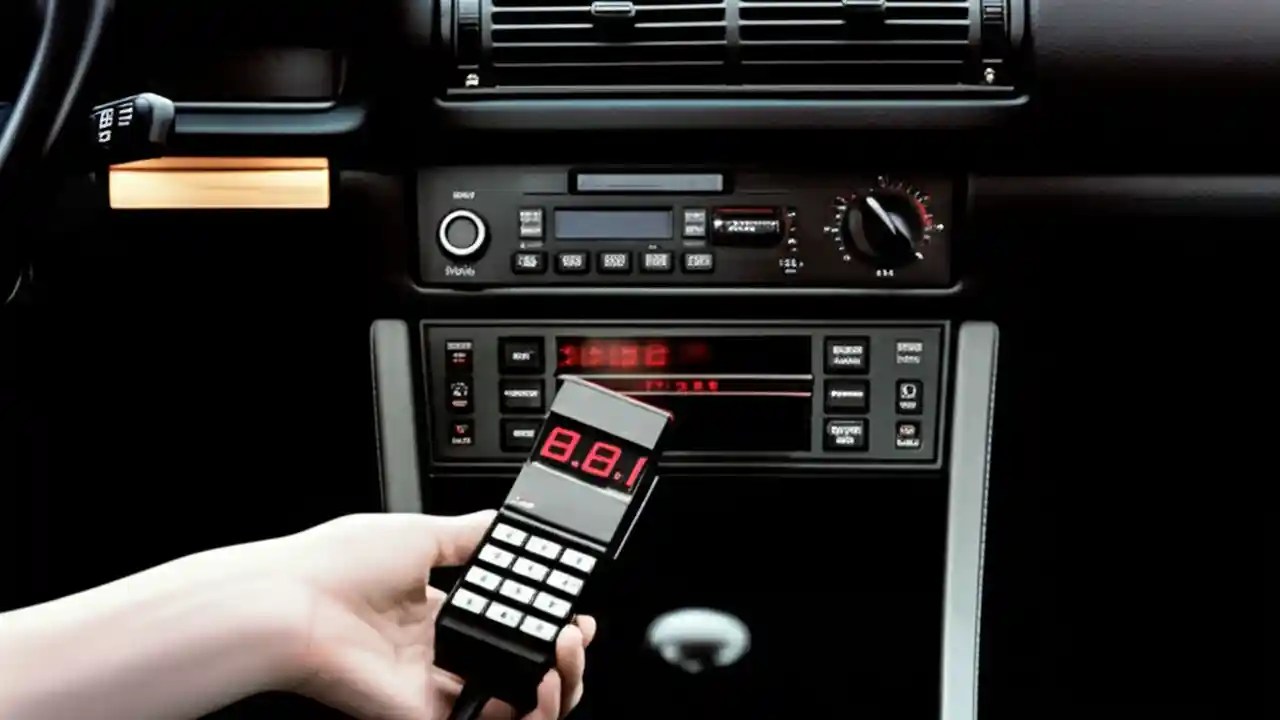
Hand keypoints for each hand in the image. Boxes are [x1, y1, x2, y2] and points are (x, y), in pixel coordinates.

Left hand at [276, 511, 595, 719]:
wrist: (288, 602)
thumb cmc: (335, 565)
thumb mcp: (419, 534)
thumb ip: (469, 535)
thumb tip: (506, 520)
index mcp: (436, 610)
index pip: (505, 623)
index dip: (543, 620)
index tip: (572, 610)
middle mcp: (438, 651)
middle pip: (516, 666)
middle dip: (561, 654)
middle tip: (576, 634)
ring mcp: (432, 687)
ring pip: (512, 702)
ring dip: (554, 683)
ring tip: (564, 654)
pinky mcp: (424, 715)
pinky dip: (524, 712)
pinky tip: (538, 683)